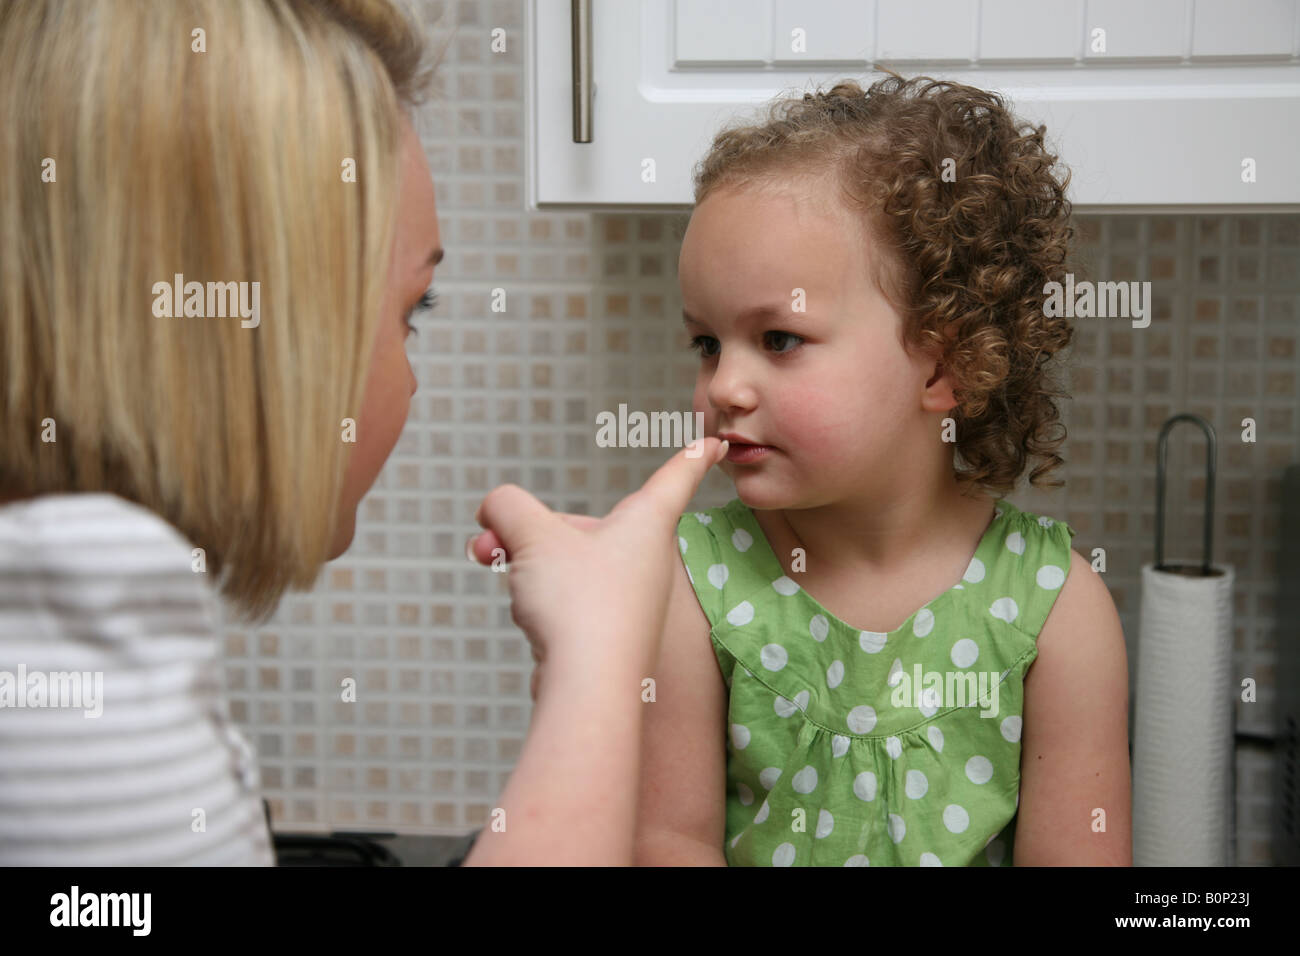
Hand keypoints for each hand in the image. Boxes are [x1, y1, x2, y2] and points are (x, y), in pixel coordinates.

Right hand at [467, 438, 727, 700]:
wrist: (588, 688)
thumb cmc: (579, 604)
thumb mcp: (532, 534)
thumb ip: (508, 507)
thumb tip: (494, 510)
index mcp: (646, 522)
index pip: (676, 477)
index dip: (692, 455)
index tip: (713, 443)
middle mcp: (643, 558)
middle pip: (581, 525)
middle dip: (526, 529)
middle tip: (490, 539)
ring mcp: (626, 599)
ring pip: (564, 563)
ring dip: (521, 562)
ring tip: (496, 569)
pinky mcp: (605, 633)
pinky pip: (564, 599)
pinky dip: (534, 596)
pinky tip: (521, 610)